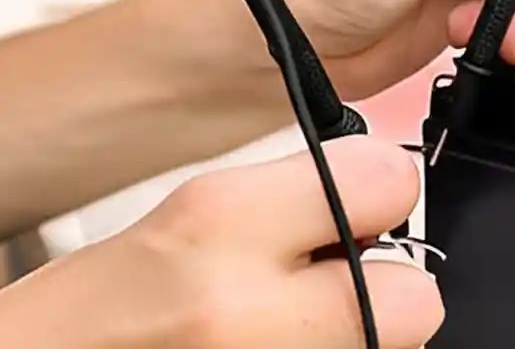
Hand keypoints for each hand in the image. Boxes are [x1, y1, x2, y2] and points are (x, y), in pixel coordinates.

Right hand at [0, 137, 437, 348]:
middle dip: (389, 290)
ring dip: (356, 339)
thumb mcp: (193, 212)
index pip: (389, 181)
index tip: (365, 202)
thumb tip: (384, 193)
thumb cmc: (99, 308)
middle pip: (416, 302)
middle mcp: (247, 312)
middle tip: (339, 286)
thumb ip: (295, 197)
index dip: (382, 190)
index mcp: (221, 224)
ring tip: (282, 329)